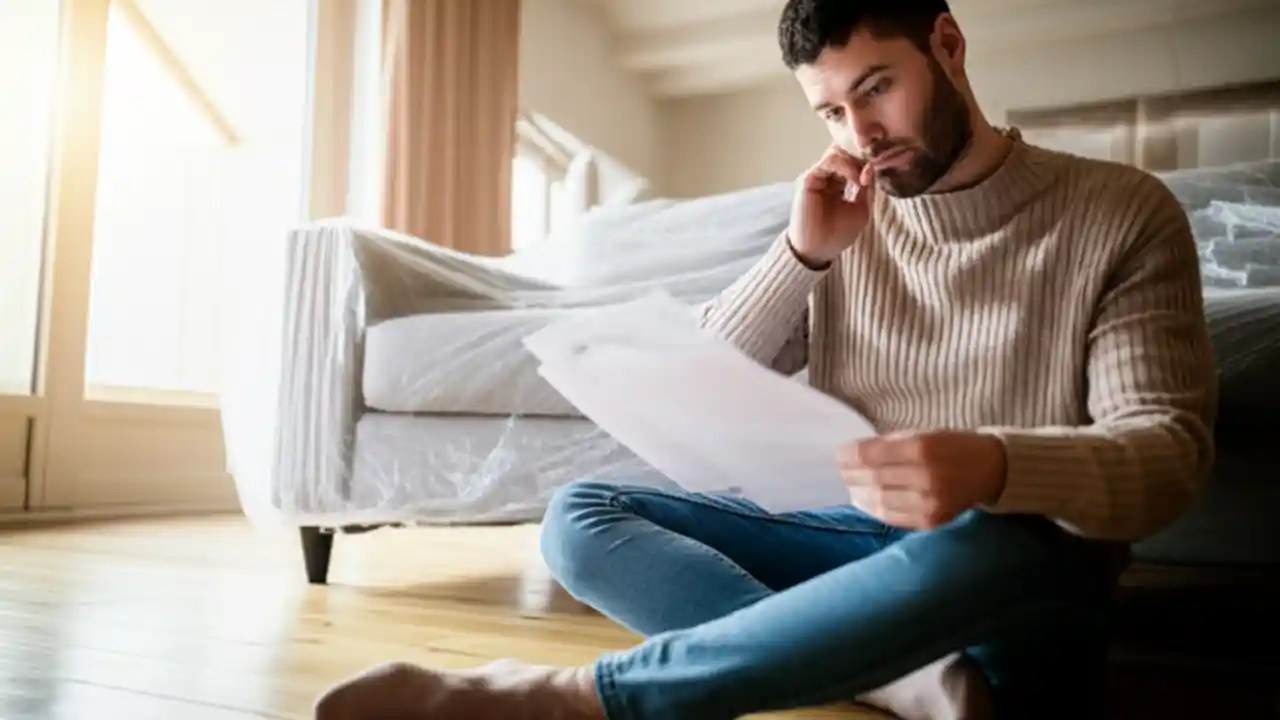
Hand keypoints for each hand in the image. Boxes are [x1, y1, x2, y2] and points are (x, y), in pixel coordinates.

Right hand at [787, 144, 875, 266]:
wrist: (818, 249)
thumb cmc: (838, 234)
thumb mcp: (861, 209)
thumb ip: (866, 188)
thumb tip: (871, 167)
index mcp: (839, 183)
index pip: (853, 162)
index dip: (867, 160)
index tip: (885, 162)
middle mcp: (827, 177)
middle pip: (844, 154)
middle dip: (861, 155)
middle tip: (877, 159)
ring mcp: (817, 176)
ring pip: (837, 154)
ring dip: (855, 161)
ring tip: (865, 176)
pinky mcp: (809, 179)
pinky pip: (829, 162)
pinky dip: (845, 166)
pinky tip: (856, 178)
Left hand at [837, 431, 1007, 529]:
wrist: (992, 470)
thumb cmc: (954, 445)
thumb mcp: (925, 433)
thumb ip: (891, 444)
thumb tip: (854, 454)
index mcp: (924, 448)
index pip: (872, 456)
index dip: (850, 456)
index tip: (840, 454)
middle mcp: (926, 478)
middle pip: (873, 479)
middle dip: (852, 475)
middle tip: (842, 471)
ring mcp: (929, 503)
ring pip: (880, 501)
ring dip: (860, 494)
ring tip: (851, 487)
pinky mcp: (931, 521)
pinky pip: (894, 517)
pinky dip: (875, 509)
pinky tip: (867, 501)